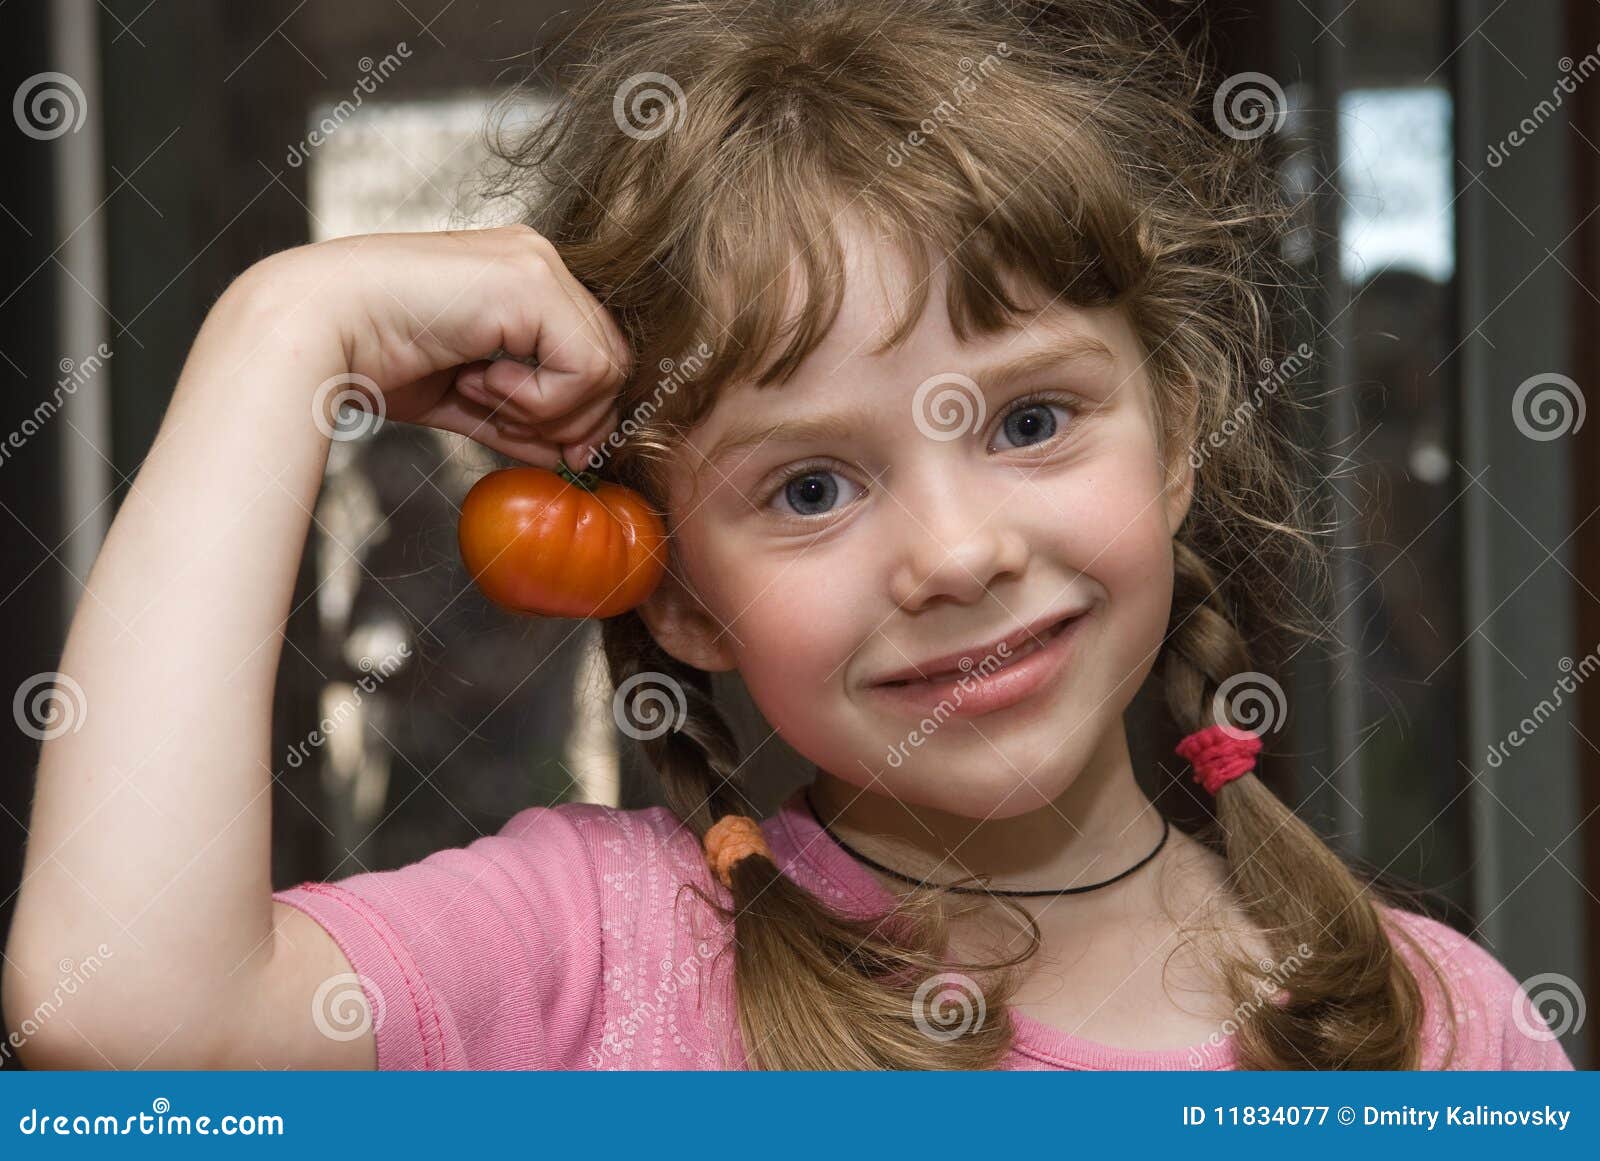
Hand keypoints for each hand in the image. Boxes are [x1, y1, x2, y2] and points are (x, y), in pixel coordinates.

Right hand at [250, 224, 631, 468]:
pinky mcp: (532, 283)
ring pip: (606, 370)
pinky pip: (585, 369)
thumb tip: (577, 453)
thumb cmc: (376, 360)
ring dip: (546, 409)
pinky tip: (478, 380)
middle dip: (568, 418)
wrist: (316, 331)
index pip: (592, 357)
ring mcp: (537, 265)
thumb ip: (526, 417)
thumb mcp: (470, 398)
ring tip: (477, 390)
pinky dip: (539, 399)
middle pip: (610, 365)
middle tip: (503, 422)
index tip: (534, 441)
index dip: (574, 413)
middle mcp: (538, 262)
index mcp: (523, 280)